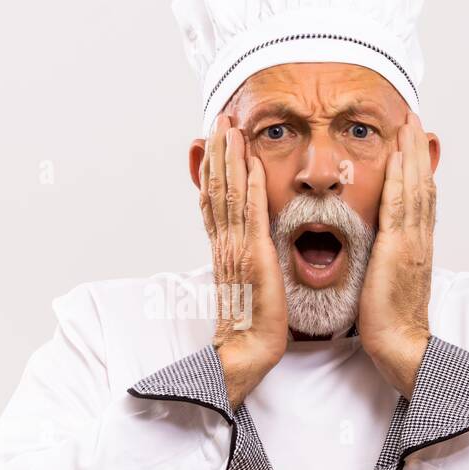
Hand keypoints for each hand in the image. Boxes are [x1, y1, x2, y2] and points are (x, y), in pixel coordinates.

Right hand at [199, 114, 287, 408]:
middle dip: (217, 152)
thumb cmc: (255, 324)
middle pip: (216, 188)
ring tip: (229, 127)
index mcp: (225, 249)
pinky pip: (251, 214)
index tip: (213, 142)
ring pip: (228, 193)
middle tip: (218, 120)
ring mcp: (236, 248)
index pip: (215, 201)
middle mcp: (225, 243)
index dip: (213, 169)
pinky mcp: (253, 257)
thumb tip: (255, 245)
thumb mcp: (251, 283)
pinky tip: (252, 162)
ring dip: (229, 158)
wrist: (248, 350)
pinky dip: (249, 185)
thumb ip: (251, 259)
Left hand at [356, 112, 434, 397]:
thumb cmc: (388, 323)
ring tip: (410, 122)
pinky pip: (402, 205)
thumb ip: (383, 260)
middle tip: (415, 117)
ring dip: (412, 152)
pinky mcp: (400, 249)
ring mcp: (413, 242)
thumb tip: (375, 248)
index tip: (411, 142)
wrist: (401, 346)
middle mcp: (419, 239)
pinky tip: (398, 155)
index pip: (419, 198)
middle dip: (418, 150)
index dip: (416, 168)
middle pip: (423, 184)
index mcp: (414, 247)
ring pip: (416, 187)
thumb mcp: (384, 282)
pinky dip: (403, 176)